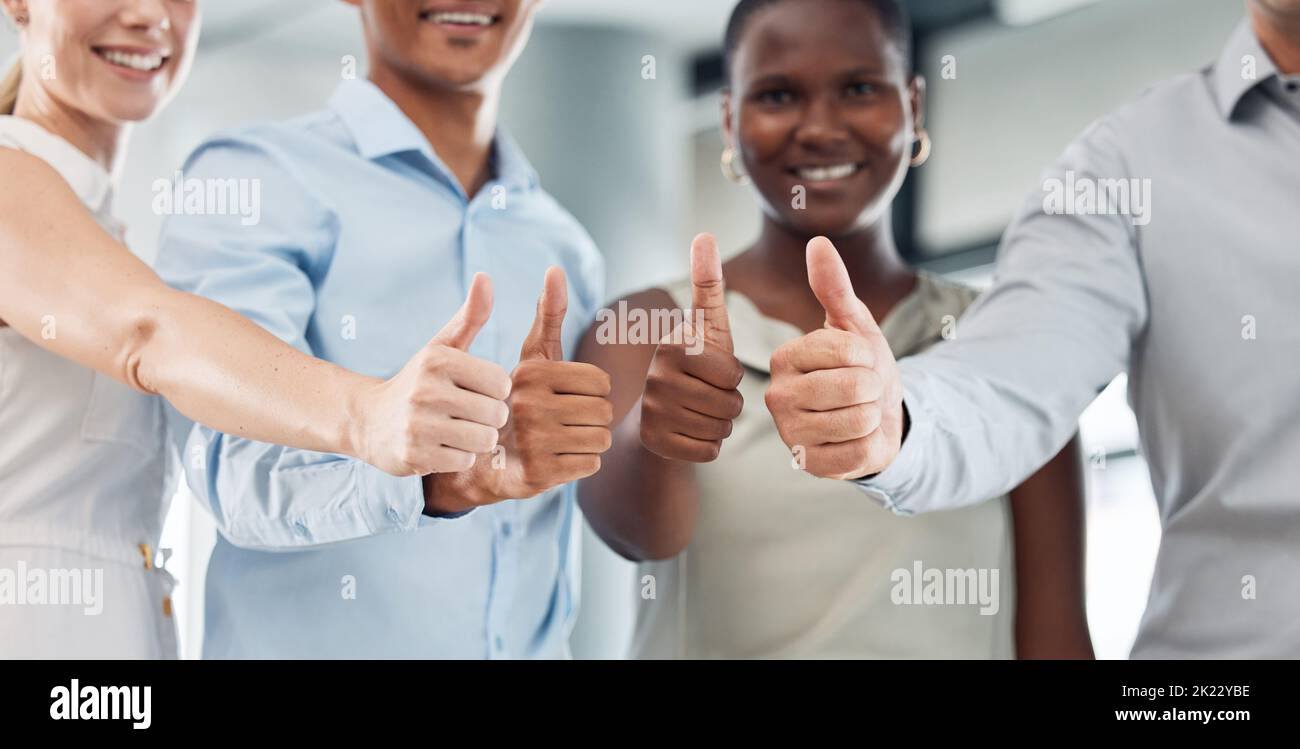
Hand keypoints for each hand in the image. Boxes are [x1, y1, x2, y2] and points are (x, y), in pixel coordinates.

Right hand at [353, 272, 511, 476]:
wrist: (369, 420)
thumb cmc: (419, 381)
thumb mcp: (442, 346)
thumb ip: (470, 315)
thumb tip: (486, 276)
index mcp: (439, 360)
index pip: (501, 382)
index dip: (495, 391)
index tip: (477, 391)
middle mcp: (426, 390)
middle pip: (496, 414)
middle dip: (489, 418)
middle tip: (468, 415)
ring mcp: (418, 424)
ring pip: (483, 440)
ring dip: (476, 440)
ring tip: (458, 430)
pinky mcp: (413, 454)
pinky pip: (464, 461)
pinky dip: (458, 457)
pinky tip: (442, 447)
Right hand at [639, 233, 743, 461]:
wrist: (655, 411)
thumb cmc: (692, 363)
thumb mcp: (705, 325)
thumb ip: (708, 283)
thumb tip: (704, 233)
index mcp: (672, 346)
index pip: (732, 374)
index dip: (732, 376)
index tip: (712, 370)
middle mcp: (656, 379)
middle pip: (729, 404)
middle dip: (728, 403)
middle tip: (706, 394)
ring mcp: (653, 413)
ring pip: (720, 429)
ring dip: (719, 424)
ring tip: (699, 411)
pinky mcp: (654, 443)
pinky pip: (708, 451)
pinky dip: (707, 445)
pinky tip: (690, 431)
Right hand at [765, 237, 903, 479]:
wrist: (876, 417)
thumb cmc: (861, 369)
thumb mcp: (854, 326)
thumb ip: (835, 287)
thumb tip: (818, 243)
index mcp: (784, 358)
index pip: (847, 350)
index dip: (867, 356)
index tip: (858, 361)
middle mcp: (777, 396)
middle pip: (855, 386)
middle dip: (874, 387)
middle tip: (861, 391)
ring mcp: (791, 433)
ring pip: (859, 420)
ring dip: (872, 416)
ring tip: (858, 413)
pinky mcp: (809, 464)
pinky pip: (859, 453)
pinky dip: (869, 446)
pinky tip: (854, 440)